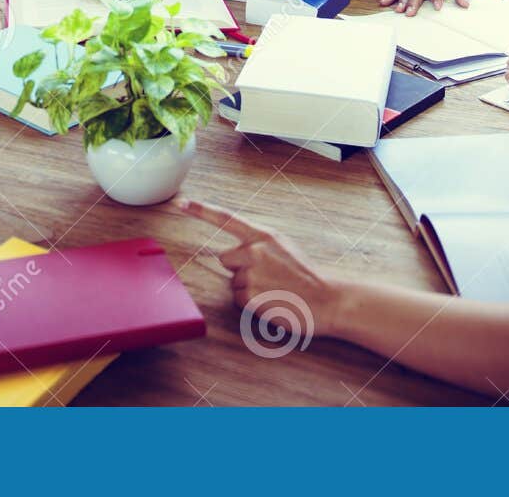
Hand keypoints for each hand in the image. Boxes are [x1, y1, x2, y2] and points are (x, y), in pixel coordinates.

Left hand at [179, 198, 344, 338]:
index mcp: (264, 235)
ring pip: (233, 282)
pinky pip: (238, 300)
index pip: (227, 219)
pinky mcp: (249, 295)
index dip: (202, 211)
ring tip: (273, 290)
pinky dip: (251, 304)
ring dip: (248, 289)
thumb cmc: (304, 275)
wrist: (326, 299)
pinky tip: (272, 302)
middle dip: (240, 269)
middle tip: (268, 278)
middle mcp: (254, 250)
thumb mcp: (283, 248)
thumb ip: (259, 244)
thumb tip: (237, 252)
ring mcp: (251, 273)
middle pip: (226, 259)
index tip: (182, 203)